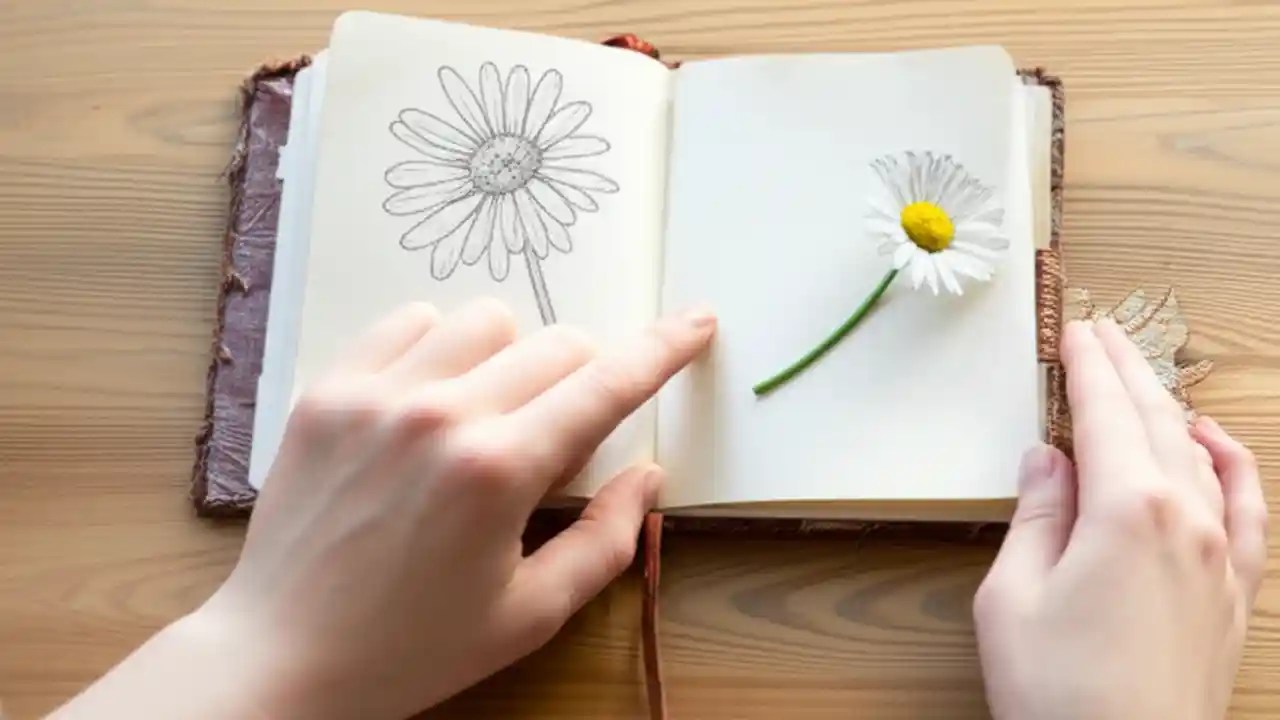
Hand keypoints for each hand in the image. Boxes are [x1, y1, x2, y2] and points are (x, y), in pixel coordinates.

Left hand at [50, 299, 714, 719]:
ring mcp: (377, 395)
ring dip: (512, 356)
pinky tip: (432, 395)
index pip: (606, 383)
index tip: (697, 322)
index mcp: (499, 472)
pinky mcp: (328, 391)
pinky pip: (408, 322)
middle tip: (563, 433)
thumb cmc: (413, 648)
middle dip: (585, 377)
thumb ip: (606, 540)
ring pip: (484, 320)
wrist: (282, 657)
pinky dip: (438, 344)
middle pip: (556, 343)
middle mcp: (440, 415)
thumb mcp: (530, 614)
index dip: (664, 349)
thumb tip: (648, 474)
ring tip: (491, 412)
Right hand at [974, 319, 1266, 719]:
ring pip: (1202, 455)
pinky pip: (1249, 509)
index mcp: (1127, 510)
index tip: (1075, 332)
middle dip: (1128, 371)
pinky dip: (1234, 466)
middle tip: (1103, 335)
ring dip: (1170, 408)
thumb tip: (1047, 459)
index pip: (1107, 412)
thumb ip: (1035, 515)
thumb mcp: (1011, 597)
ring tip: (1146, 380)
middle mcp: (1188, 520)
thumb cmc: (1058, 695)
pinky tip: (1215, 446)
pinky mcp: (1236, 595)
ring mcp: (1222, 557)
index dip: (1088, 365)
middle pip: (1157, 421)